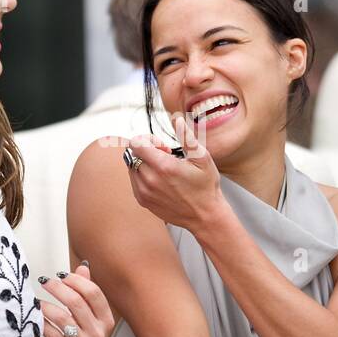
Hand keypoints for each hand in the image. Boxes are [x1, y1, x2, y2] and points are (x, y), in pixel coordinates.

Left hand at [37, 263, 116, 336]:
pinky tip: (37, 317)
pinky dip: (43, 323)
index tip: (61, 275)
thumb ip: (85, 291)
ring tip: (37, 301)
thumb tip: (83, 267)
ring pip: (63, 318)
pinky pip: (53, 335)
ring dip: (46, 306)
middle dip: (58, 288)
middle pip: (77, 303)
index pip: (94, 294)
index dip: (76, 281)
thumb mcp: (85, 314)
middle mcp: (100, 334)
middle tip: (45, 281)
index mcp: (106, 320)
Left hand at [122, 114, 226, 231]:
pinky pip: (133, 181)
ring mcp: (144, 192)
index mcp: (163, 166)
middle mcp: (149, 180)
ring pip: (131, 167)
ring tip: (163, 170)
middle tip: (165, 157)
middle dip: (147, 150)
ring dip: (143, 163)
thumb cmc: (206, 186)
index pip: (136, 143)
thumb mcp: (202, 158)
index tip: (162, 146)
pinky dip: (142, 176)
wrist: (204, 216)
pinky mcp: (142, 201)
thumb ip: (186, 137)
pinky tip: (160, 181)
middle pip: (132, 154)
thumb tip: (177, 119)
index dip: (148, 139)